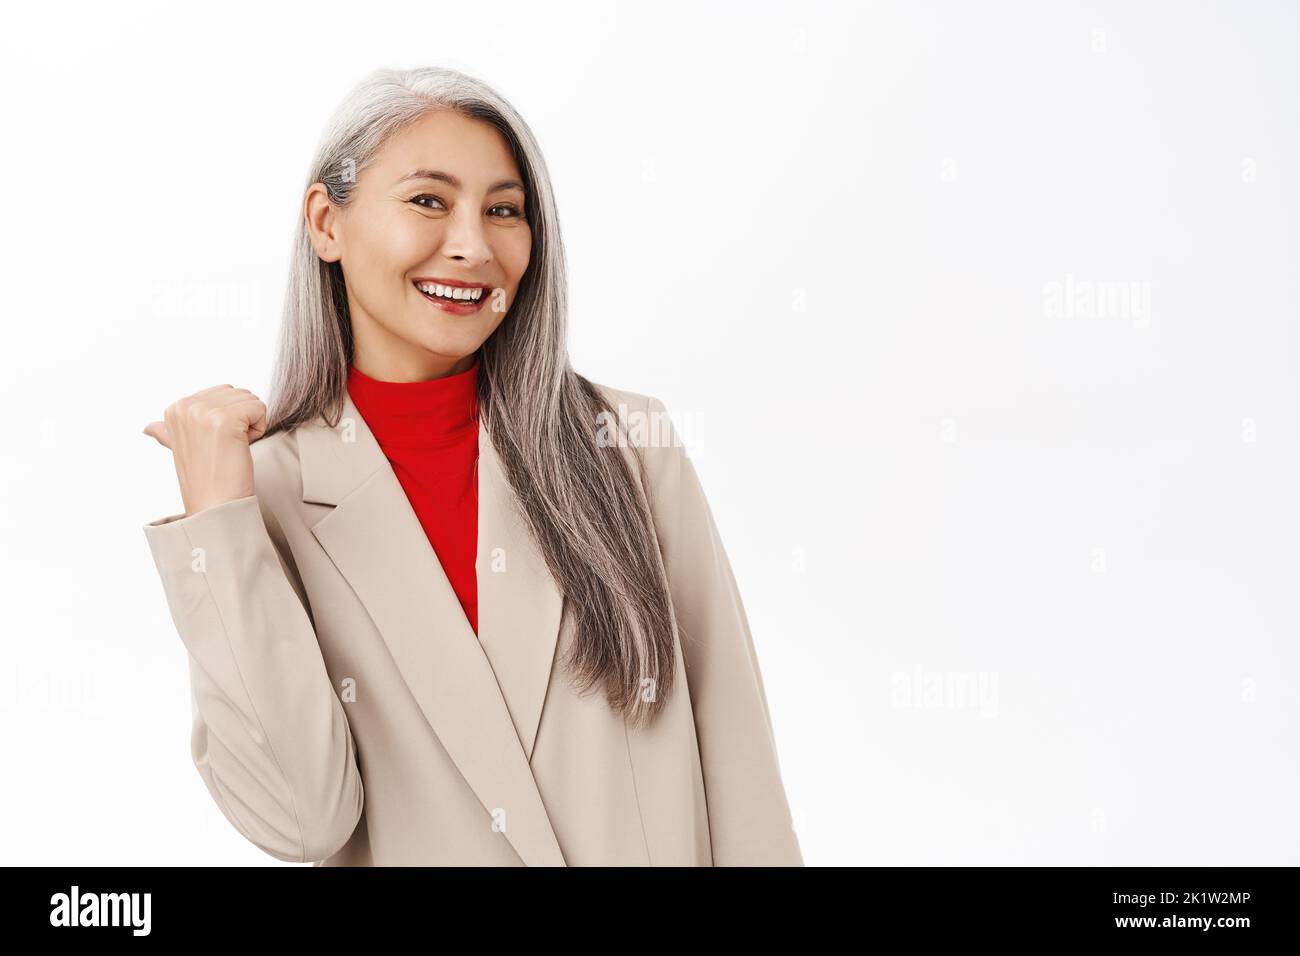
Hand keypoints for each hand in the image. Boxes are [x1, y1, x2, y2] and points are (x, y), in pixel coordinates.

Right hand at [142, 385, 268, 516]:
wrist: (214, 505)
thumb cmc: (205, 478)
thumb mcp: (180, 449)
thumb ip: (167, 432)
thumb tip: (149, 427)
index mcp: (175, 407)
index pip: (222, 392)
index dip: (228, 419)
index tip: (214, 443)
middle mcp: (185, 405)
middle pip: (238, 393)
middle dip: (242, 419)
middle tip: (226, 447)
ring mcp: (203, 411)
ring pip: (251, 399)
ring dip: (251, 424)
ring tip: (232, 448)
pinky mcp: (224, 419)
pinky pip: (260, 408)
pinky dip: (259, 429)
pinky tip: (241, 448)